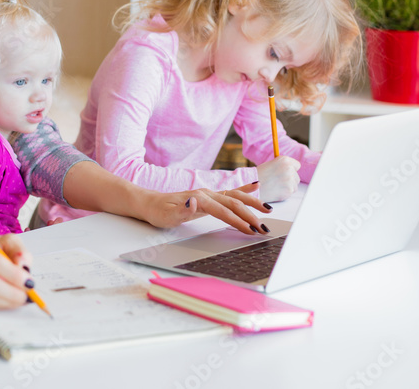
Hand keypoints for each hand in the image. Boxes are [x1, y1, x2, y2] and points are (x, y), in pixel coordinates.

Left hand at [137, 182, 271, 233]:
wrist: (150, 203)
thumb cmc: (158, 211)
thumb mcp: (167, 215)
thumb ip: (183, 210)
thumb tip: (195, 203)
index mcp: (200, 198)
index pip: (224, 211)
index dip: (238, 221)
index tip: (251, 231)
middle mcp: (207, 194)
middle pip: (234, 203)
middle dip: (251, 215)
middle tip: (264, 228)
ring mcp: (209, 194)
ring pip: (236, 196)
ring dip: (252, 203)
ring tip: (268, 210)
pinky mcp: (209, 197)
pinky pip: (230, 192)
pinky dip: (244, 190)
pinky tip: (255, 187)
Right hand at [255, 155, 300, 202]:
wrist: (251, 187)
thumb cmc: (259, 175)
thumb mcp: (271, 164)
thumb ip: (282, 166)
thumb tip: (292, 169)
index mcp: (284, 160)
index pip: (297, 165)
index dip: (291, 169)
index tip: (285, 173)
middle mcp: (289, 168)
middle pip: (296, 176)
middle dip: (289, 180)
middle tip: (277, 182)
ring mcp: (290, 180)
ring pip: (295, 185)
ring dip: (288, 187)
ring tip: (275, 186)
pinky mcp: (289, 190)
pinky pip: (291, 192)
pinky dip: (285, 193)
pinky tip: (275, 191)